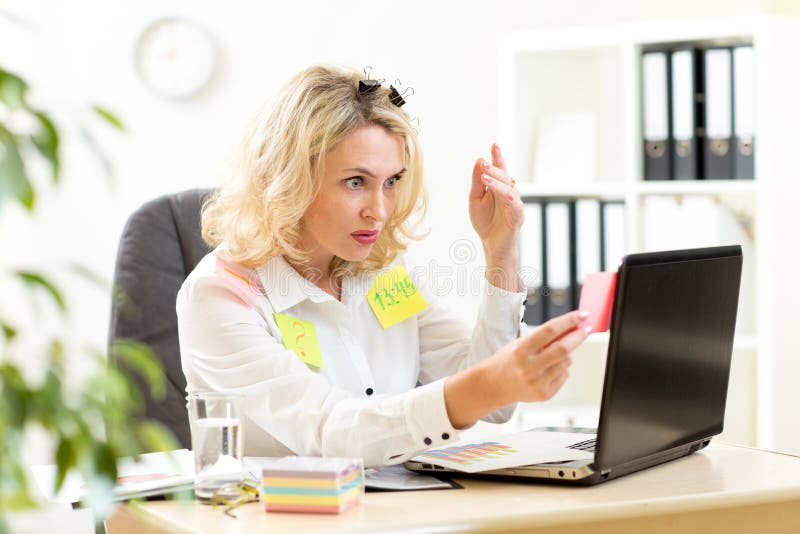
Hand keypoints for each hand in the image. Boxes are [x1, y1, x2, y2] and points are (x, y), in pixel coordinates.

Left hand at [468, 143, 523, 263]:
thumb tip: (478, 161)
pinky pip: (516, 206)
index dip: (497, 157)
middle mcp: (509, 193)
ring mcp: (514, 204)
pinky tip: (504, 193)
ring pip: (509, 189)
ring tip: (485, 177)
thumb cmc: (485, 221)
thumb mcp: (475, 199)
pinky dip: (510, 198)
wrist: (491, 245)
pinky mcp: (517, 217)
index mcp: (499, 187)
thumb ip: (477, 182)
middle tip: (482, 162)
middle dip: (493, 169)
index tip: (494, 144)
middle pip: (504, 177)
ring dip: (498, 182)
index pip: (499, 169)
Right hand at [493, 311, 591, 402]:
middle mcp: (529, 367)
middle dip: (578, 336)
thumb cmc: (508, 361)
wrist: (493, 385)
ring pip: (566, 363)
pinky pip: (564, 376)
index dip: (568, 321)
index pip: (549, 331)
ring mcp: (537, 382)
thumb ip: (544, 337)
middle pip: (563, 348)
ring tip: (552, 355)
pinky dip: (562, 369)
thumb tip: (571, 327)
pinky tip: (548, 369)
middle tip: (586, 328)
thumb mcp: (520, 343)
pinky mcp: (544, 394)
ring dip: (567, 355)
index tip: (581, 315)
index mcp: (521, 350)